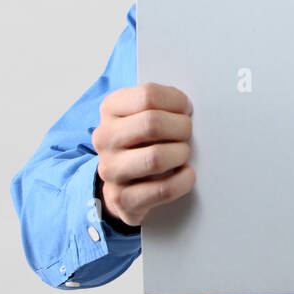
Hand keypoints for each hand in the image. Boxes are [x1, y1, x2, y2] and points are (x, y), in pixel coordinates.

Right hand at [92, 82, 194, 227]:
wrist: (123, 180)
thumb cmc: (142, 139)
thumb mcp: (143, 113)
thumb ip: (161, 104)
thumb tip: (188, 107)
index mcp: (111, 109)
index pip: (148, 95)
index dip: (176, 101)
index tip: (186, 109)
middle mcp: (105, 138)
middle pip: (152, 124)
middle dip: (181, 127)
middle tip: (187, 133)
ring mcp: (110, 170)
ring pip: (156, 158)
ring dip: (180, 154)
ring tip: (182, 154)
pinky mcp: (122, 198)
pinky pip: (162, 190)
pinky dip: (182, 181)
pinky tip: (186, 174)